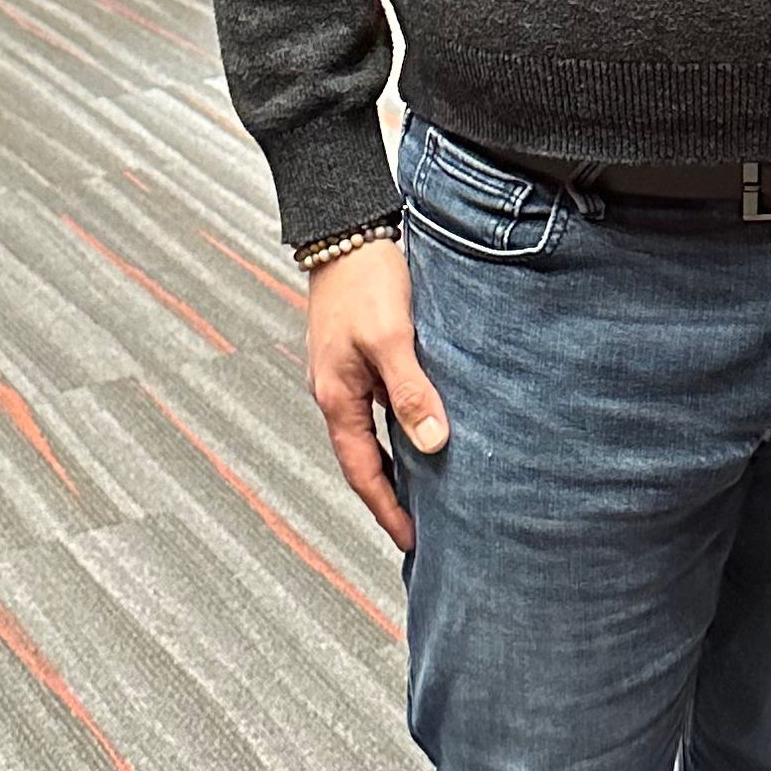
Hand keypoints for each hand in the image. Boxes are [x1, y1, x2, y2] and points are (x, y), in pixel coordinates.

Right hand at [306, 239, 446, 551]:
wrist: (345, 229)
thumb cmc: (364, 280)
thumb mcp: (391, 338)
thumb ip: (411, 390)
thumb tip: (432, 443)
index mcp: (338, 397)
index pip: (362, 472)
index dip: (387, 509)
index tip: (412, 541)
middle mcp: (339, 392)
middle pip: (364, 460)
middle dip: (389, 497)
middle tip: (421, 529)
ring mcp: (348, 374)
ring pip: (374, 433)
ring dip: (397, 464)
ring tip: (429, 490)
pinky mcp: (362, 355)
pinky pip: (382, 406)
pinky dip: (401, 427)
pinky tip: (426, 429)